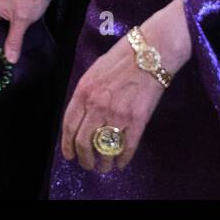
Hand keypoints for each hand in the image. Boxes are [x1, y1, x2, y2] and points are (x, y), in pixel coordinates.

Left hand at [60, 29, 165, 173]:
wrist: (152, 52)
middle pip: (83, 142)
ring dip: (103, 163)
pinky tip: (122, 163)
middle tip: (88, 165)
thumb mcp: (94, 72)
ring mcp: (117, 114)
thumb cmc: (122, 57)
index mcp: (83, 92)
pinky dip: (123, 159)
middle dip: (84, 159)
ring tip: (104, 167)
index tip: (70, 155)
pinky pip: (127, 147)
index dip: (68, 145)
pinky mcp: (137, 120)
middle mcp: (97, 105)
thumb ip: (85, 94)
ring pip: (104, 149)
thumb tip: (81, 115)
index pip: (69, 126)